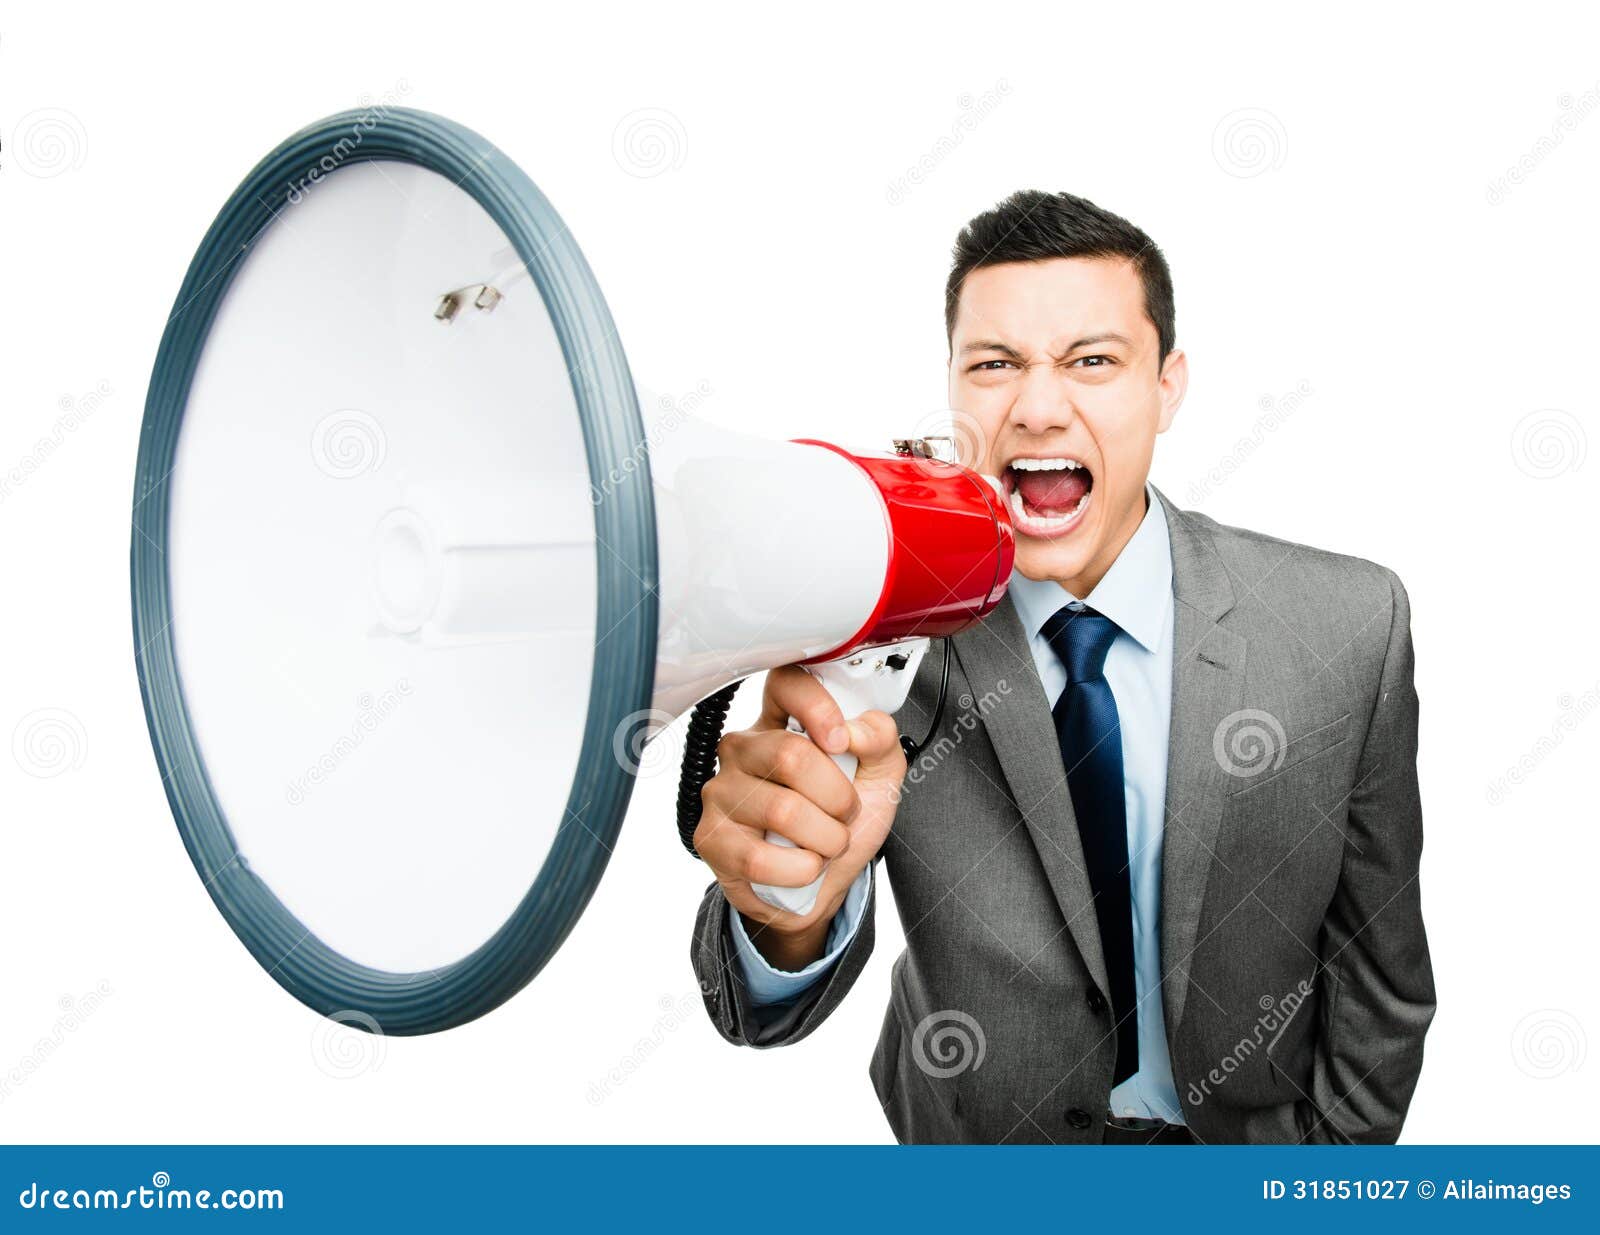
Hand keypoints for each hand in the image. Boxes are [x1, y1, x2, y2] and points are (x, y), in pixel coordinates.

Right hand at [692, 665, 906, 970]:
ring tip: (827, 844)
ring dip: (826, 839)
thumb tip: (854, 731)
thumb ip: (879, 740)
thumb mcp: (879, 775)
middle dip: (838, 797)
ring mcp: (720, 791)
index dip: (818, 708)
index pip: (786, 683)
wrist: (823, 884)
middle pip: (791, 754)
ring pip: (783, 810)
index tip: (841, 741)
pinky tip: (804, 866)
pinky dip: (801, 870)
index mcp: (780, 720)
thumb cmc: (842, 821)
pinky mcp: (711, 838)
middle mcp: (742, 748)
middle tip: (845, 814)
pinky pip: (760, 858)